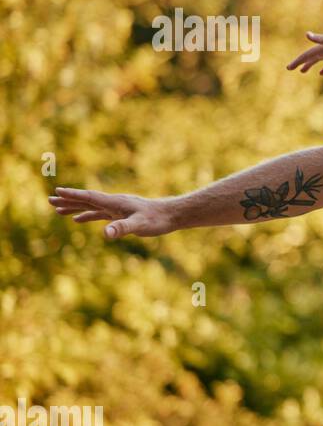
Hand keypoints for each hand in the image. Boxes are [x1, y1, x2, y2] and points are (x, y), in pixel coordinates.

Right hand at [49, 187, 174, 238]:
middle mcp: (114, 203)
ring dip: (74, 208)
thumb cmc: (157, 219)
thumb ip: (122, 228)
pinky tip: (78, 220)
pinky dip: (87, 216)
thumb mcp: (139, 225)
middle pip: (86, 200)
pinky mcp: (120, 215)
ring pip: (91, 207)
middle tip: (49, 200)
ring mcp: (116, 208)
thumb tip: (105, 234)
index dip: (74, 195)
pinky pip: (99, 214)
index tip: (57, 191)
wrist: (171, 215)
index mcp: (115, 203)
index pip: (90, 197)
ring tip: (57, 210)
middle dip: (68, 200)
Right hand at [286, 31, 322, 74]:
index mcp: (320, 48)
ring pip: (317, 60)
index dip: (297, 61)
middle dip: (299, 63)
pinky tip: (321, 74)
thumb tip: (307, 34)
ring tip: (302, 72)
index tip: (288, 68)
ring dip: (309, 65)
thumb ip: (319, 38)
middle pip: (309, 58)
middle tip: (290, 68)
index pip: (305, 56)